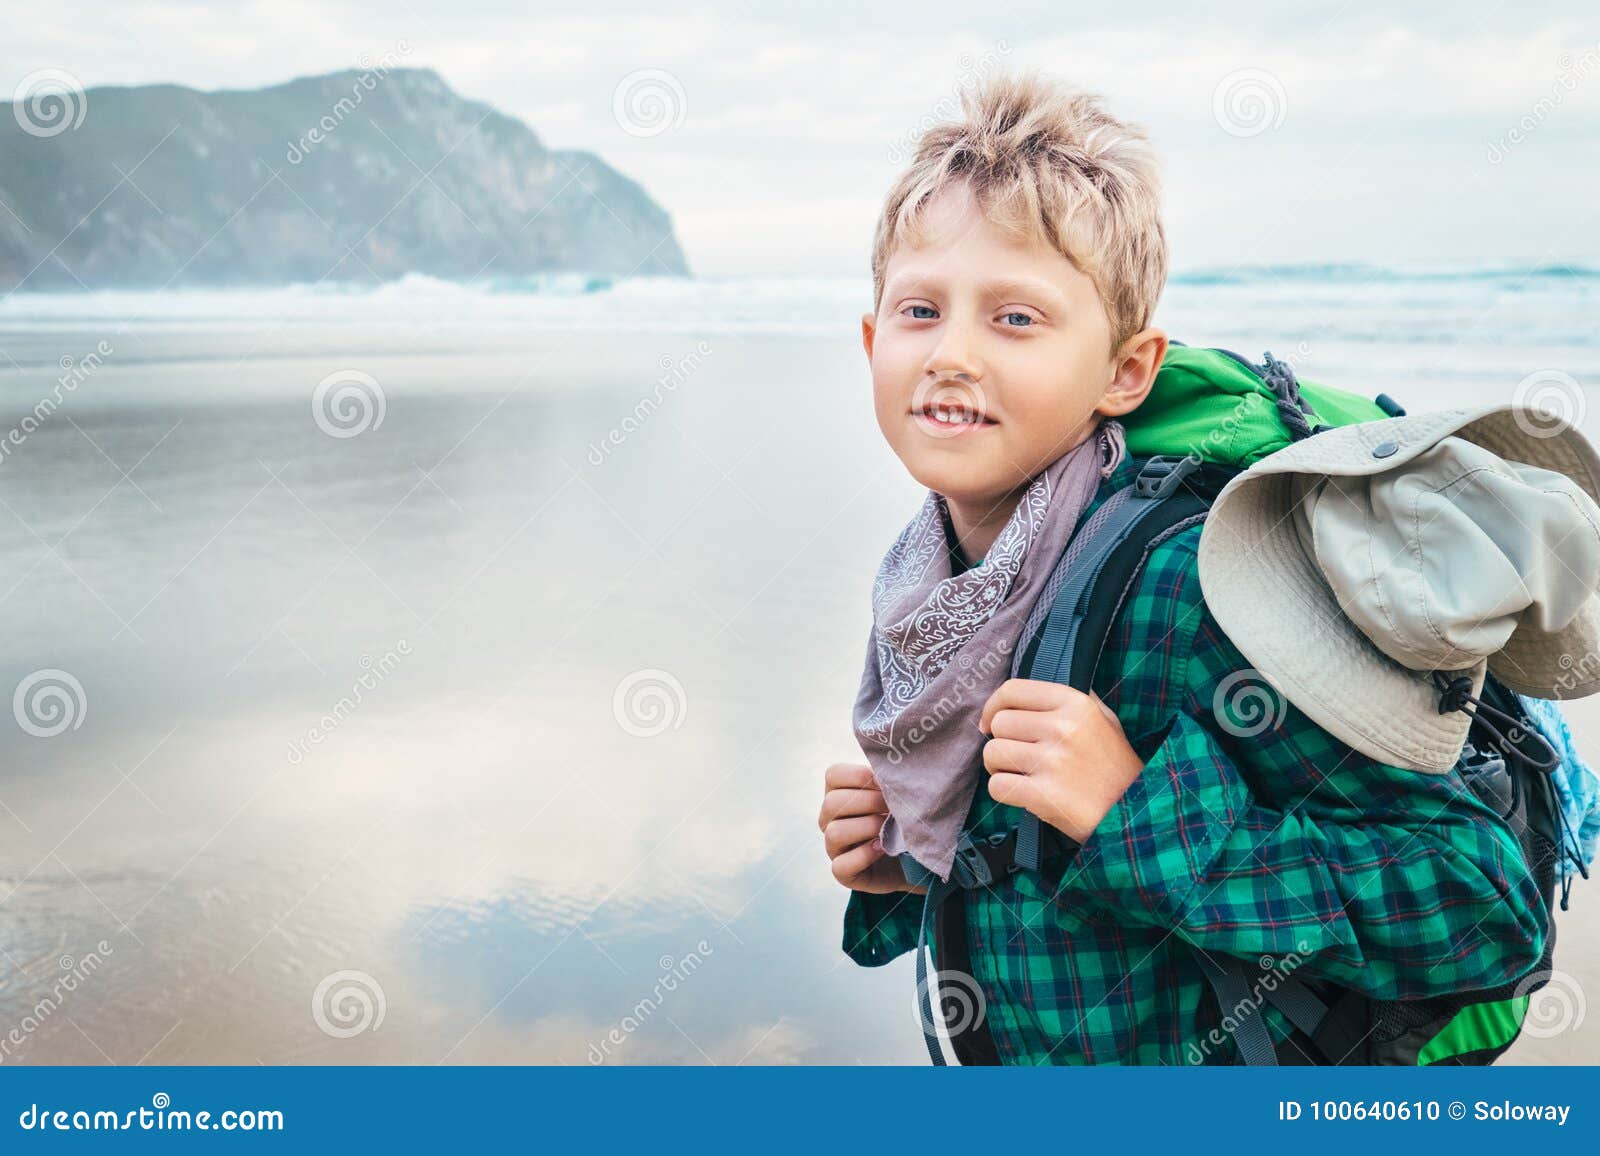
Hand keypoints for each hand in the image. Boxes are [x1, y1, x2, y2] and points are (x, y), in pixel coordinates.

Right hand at [818, 762, 926, 894]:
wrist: (916, 857)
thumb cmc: (904, 820)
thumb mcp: (897, 797)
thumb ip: (890, 783)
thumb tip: (893, 772)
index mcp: (839, 794)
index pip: (833, 775)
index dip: (859, 775)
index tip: (885, 782)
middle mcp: (830, 820)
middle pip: (832, 803)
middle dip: (868, 801)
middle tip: (894, 806)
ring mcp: (834, 848)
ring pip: (834, 832)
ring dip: (867, 827)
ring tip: (890, 828)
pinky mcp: (844, 873)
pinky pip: (840, 866)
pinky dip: (864, 856)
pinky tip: (884, 848)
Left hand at [977, 679, 1145, 843]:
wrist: (1135, 814)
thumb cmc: (1116, 767)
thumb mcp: (1104, 720)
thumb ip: (1070, 701)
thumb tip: (1026, 693)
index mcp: (1075, 703)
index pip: (1013, 690)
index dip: (993, 706)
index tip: (990, 723)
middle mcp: (1063, 728)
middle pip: (1000, 724)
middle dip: (1002, 742)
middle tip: (1017, 757)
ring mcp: (1053, 762)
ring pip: (993, 753)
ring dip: (999, 767)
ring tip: (1021, 775)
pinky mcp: (1044, 795)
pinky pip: (997, 785)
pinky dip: (1003, 792)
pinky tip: (1023, 794)